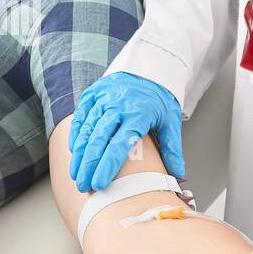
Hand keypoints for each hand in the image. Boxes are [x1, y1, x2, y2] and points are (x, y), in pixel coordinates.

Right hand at [67, 71, 185, 192]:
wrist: (149, 67)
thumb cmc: (159, 99)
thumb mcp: (170, 121)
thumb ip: (172, 148)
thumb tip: (178, 174)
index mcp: (138, 114)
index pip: (119, 144)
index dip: (107, 166)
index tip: (100, 184)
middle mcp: (117, 106)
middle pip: (99, 139)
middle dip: (89, 165)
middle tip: (83, 186)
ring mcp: (103, 98)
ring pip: (87, 130)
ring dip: (79, 155)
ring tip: (76, 174)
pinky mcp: (93, 93)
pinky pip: (80, 116)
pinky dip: (76, 135)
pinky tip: (74, 152)